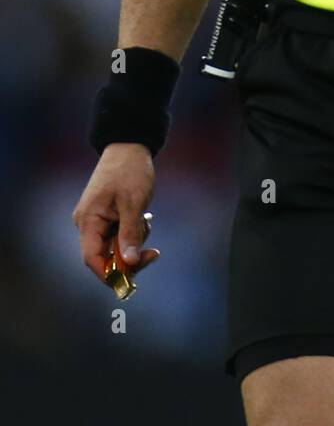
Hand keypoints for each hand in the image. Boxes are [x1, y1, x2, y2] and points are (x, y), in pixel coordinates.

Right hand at [73, 143, 160, 284]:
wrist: (129, 146)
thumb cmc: (130, 171)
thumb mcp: (134, 203)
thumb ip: (130, 234)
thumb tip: (128, 263)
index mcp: (88, 221)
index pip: (92, 259)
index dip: (110, 274)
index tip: (132, 280)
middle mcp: (88, 223)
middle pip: (105, 256)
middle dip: (129, 257)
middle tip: (153, 253)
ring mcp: (96, 220)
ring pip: (114, 247)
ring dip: (134, 242)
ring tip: (147, 220)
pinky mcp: (106, 216)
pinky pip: (118, 235)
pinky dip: (133, 232)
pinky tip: (144, 218)